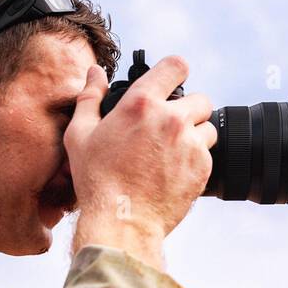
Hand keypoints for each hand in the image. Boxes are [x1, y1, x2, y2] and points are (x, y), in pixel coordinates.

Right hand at [64, 56, 215, 267]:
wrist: (121, 222)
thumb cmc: (97, 181)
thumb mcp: (80, 136)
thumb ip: (89, 98)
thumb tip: (95, 73)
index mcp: (142, 104)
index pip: (176, 65)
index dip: (175, 71)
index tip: (172, 81)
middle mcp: (171, 119)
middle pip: (200, 99)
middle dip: (187, 111)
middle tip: (167, 129)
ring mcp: (190, 144)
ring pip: (208, 127)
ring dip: (195, 135)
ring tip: (171, 153)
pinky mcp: (202, 168)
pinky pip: (208, 154)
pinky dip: (195, 160)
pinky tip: (172, 172)